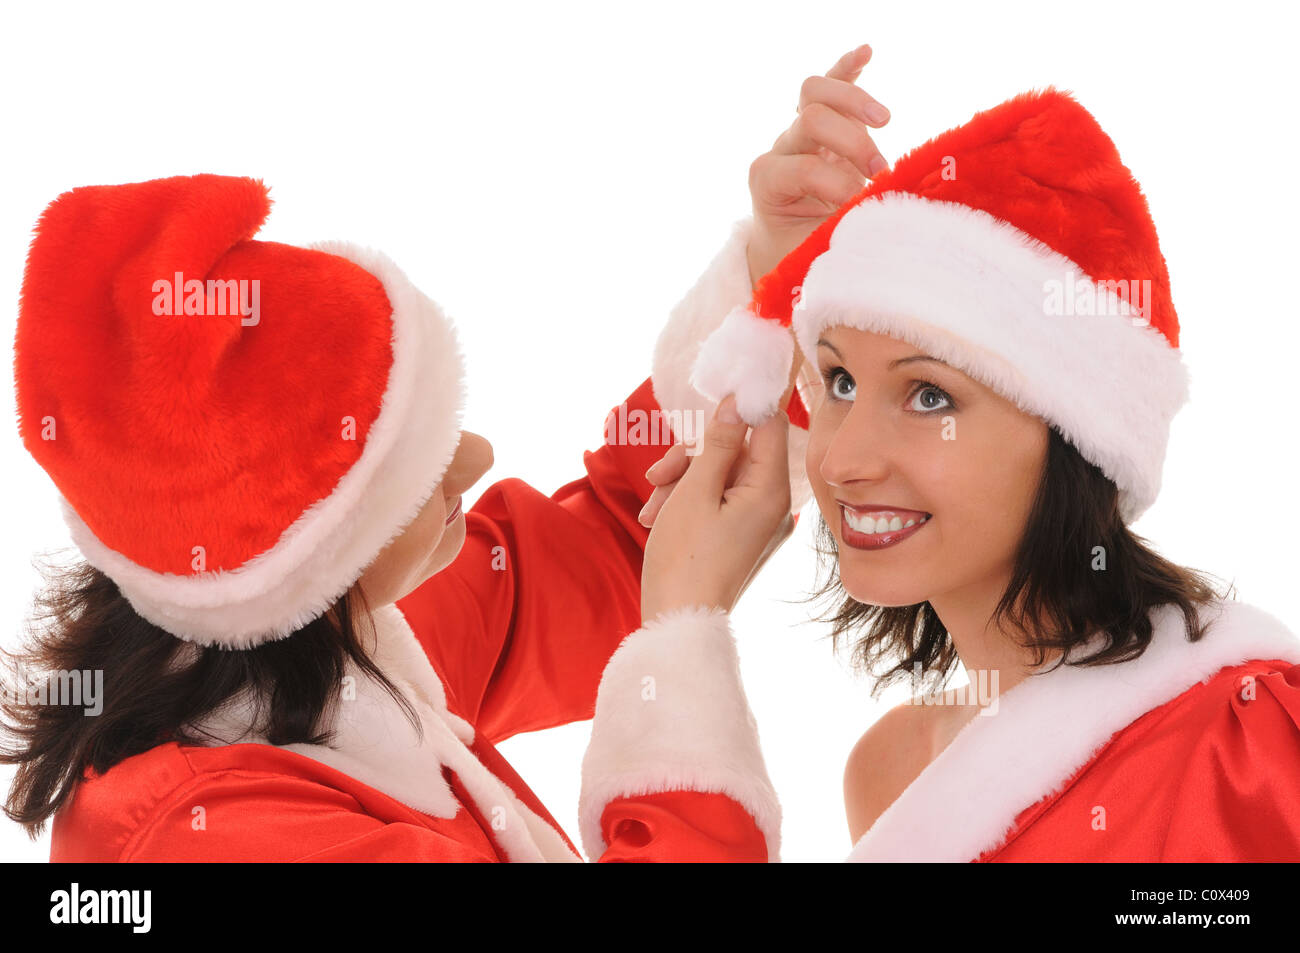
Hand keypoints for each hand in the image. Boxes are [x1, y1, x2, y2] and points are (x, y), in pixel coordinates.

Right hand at [640, 395, 794, 622]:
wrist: (678, 624)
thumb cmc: (684, 559)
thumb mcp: (695, 491)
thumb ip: (717, 443)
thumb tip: (736, 404)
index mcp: (771, 491)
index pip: (769, 426)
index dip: (740, 409)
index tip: (707, 405)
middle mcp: (774, 506)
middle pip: (738, 452)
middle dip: (693, 457)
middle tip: (658, 475)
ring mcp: (759, 523)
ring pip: (721, 476)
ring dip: (682, 480)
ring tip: (652, 507)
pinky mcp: (742, 537)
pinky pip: (719, 501)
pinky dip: (688, 501)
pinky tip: (656, 517)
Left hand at [747, 43, 890, 284]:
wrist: (790, 247)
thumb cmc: (804, 253)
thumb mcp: (814, 254)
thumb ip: (838, 236)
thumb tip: (875, 218)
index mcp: (768, 183)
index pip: (804, 169)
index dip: (838, 186)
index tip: (860, 207)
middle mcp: (780, 150)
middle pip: (811, 119)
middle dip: (852, 144)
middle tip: (879, 175)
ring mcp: (801, 133)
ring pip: (814, 92)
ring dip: (854, 101)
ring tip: (884, 122)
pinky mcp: (826, 124)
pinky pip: (832, 84)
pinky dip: (848, 67)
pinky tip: (866, 53)